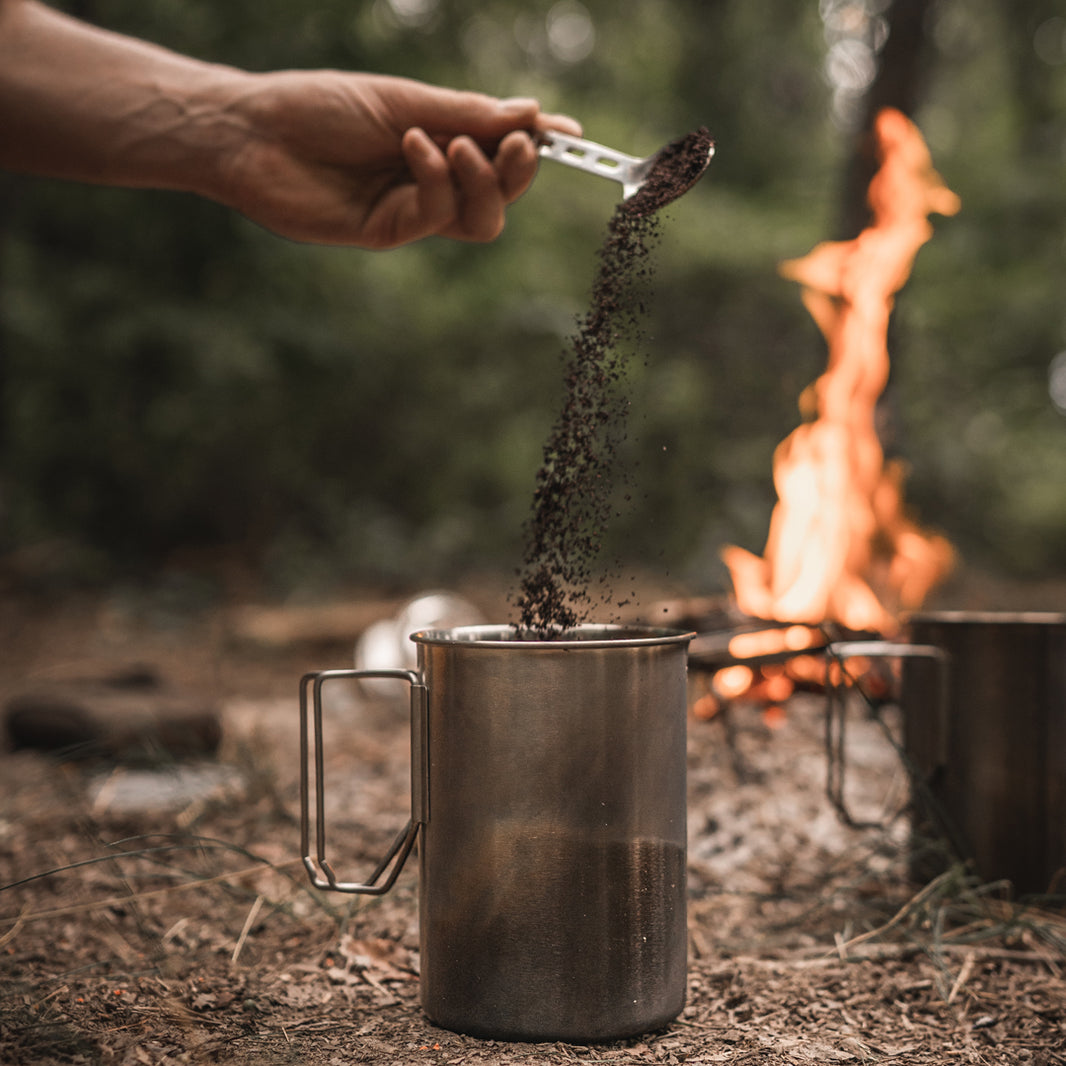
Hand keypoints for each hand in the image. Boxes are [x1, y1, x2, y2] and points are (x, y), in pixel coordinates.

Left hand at [219, 71, 582, 247]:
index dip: (539, 147)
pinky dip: (436, 179)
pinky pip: (438, 215)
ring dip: (484, 182)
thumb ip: (468, 114)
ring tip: (458, 146)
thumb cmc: (319, 106)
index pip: (502, 150)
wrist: (255, 134)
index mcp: (439, 138)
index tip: (572, 136)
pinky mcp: (391, 231)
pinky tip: (412, 148)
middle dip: (520, 170)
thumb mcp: (403, 101)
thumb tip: (532, 114)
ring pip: (482, 218)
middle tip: (522, 144)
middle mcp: (433, 178)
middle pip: (503, 192)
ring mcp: (413, 209)